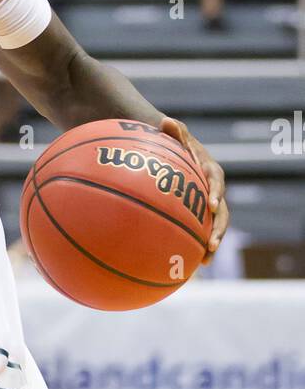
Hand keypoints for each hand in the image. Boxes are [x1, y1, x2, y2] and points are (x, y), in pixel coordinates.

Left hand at [159, 116, 227, 259]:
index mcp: (209, 171)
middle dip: (218, 229)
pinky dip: (196, 248)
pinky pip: (199, 232)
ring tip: (205, 262)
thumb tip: (166, 121)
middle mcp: (212, 189)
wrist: (171, 154)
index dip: (215, 193)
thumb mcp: (171, 134)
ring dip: (212, 244)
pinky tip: (187, 266)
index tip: (211, 205)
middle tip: (212, 244)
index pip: (216, 181)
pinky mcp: (198, 215)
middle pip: (221, 212)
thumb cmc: (170, 143)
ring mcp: (206, 205)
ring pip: (214, 227)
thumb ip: (173, 131)